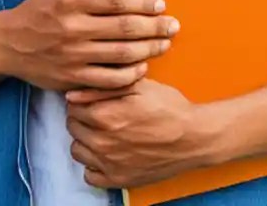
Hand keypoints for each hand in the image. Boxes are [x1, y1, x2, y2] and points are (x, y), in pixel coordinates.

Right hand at [0, 0, 179, 92]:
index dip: (143, 3)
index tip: (160, 5)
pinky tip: (142, 67)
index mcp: (70, 1)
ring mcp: (73, 55)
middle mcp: (73, 27)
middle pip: (126, 27)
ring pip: (123, 54)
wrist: (6, 45)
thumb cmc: (34, 13)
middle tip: (172, 26)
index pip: (116, 0)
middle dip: (155, 26)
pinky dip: (131, 74)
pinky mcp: (72, 77)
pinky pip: (110, 79)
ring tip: (164, 44)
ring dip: (150, 49)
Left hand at [66, 79, 216, 189]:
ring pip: (77, 151)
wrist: (195, 138)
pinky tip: (106, 155)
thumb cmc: (169, 108)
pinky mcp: (119, 180)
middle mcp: (103, 142)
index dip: (83, 101)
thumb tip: (71, 94)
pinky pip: (89, 176)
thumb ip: (102, 89)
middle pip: (73, 128)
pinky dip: (94, 166)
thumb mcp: (138, 86)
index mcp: (105, 117)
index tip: (95, 102)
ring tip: (103, 134)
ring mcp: (110, 164)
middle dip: (83, 119)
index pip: (73, 107)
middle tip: (101, 116)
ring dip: (85, 141)